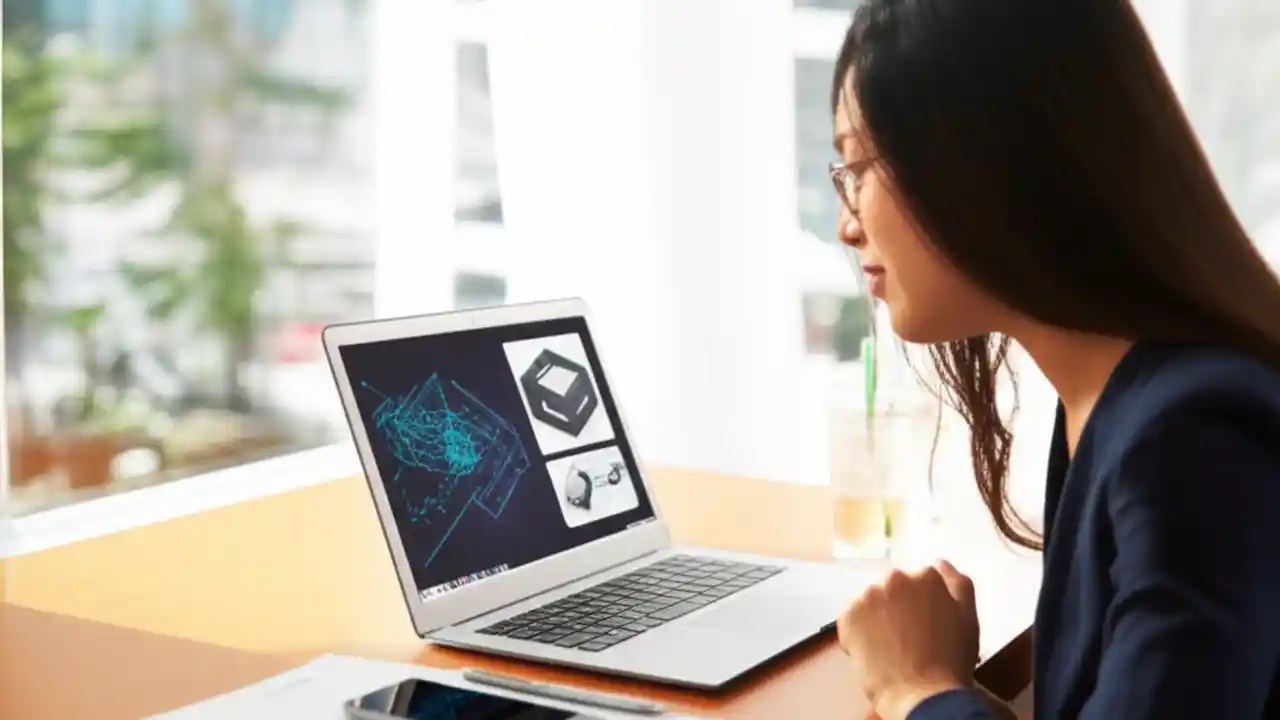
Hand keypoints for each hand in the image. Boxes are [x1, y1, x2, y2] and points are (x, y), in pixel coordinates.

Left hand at [837, 560, 980, 719]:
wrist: (922, 693)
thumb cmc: (950, 661)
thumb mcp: (968, 617)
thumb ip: (957, 583)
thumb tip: (939, 562)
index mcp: (926, 576)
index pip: (919, 583)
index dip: (921, 606)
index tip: (924, 626)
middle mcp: (896, 578)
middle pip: (893, 589)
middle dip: (897, 607)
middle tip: (908, 638)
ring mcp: (869, 596)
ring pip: (872, 602)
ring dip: (878, 617)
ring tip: (892, 647)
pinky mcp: (849, 615)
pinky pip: (852, 618)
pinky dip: (859, 631)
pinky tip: (875, 650)